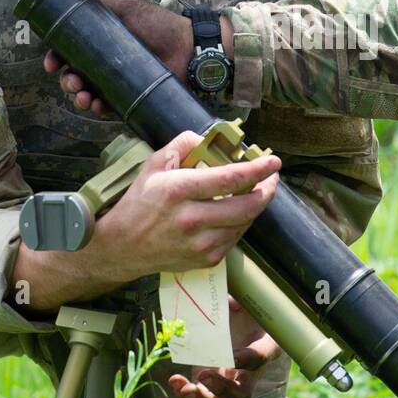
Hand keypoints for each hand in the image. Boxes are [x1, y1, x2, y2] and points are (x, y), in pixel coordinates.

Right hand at [43, 0, 197, 115]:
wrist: (189, 46)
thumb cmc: (160, 25)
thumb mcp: (129, 9)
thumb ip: (103, 5)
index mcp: (101, 43)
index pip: (70, 53)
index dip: (56, 59)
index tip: (50, 64)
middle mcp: (106, 64)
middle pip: (75, 77)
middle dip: (67, 82)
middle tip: (71, 81)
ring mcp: (118, 83)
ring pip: (88, 94)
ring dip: (79, 98)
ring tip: (83, 96)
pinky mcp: (131, 99)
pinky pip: (109, 108)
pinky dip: (99, 109)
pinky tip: (97, 106)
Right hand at [94, 132, 279, 281]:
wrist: (123, 246)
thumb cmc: (140, 202)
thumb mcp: (154, 165)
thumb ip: (182, 145)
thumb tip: (208, 138)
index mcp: (179, 190)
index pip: (230, 179)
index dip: (258, 169)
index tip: (274, 161)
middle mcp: (191, 219)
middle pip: (246, 205)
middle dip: (267, 189)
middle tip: (271, 177)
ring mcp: (200, 244)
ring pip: (244, 222)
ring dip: (255, 206)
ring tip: (255, 192)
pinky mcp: (206, 260)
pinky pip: (235, 238)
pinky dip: (240, 223)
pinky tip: (235, 212)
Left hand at [169, 298, 279, 397]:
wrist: (243, 321)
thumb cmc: (247, 309)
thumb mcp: (248, 299)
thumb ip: (238, 299)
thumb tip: (228, 303)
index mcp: (266, 347)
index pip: (260, 358)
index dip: (246, 360)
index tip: (230, 358)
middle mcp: (250, 372)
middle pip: (242, 394)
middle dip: (222, 390)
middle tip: (205, 376)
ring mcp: (231, 381)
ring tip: (183, 387)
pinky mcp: (213, 383)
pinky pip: (202, 395)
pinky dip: (187, 391)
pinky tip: (175, 381)